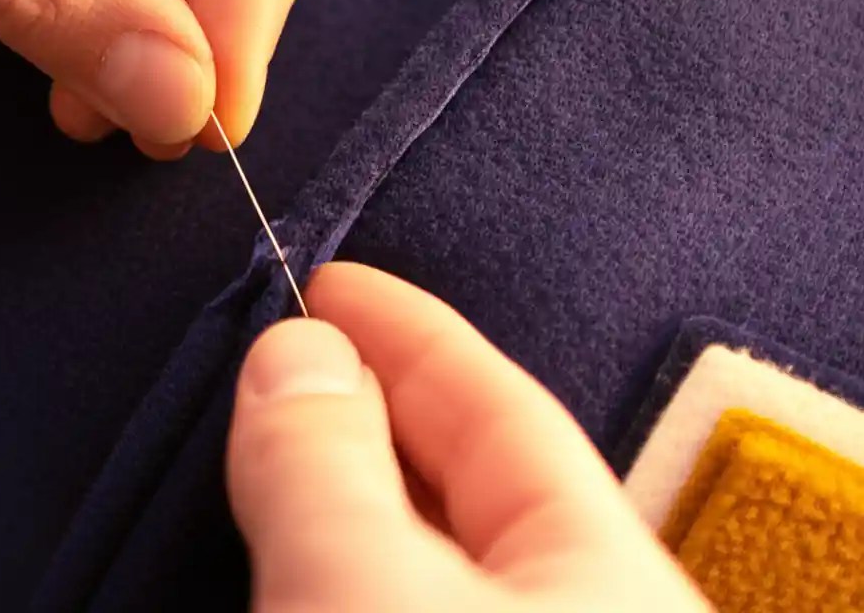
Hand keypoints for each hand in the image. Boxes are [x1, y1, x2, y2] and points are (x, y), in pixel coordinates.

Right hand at [227, 262, 713, 611]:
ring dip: (332, 494)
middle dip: (365, 405)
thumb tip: (298, 350)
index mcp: (608, 580)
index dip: (408, 333)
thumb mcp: (365, 592)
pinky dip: (319, 561)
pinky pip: (370, 599)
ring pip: (410, 555)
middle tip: (273, 351)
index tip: (325, 281)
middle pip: (461, 482)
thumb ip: (326, 466)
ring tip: (255, 438)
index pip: (504, 413)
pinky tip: (270, 545)